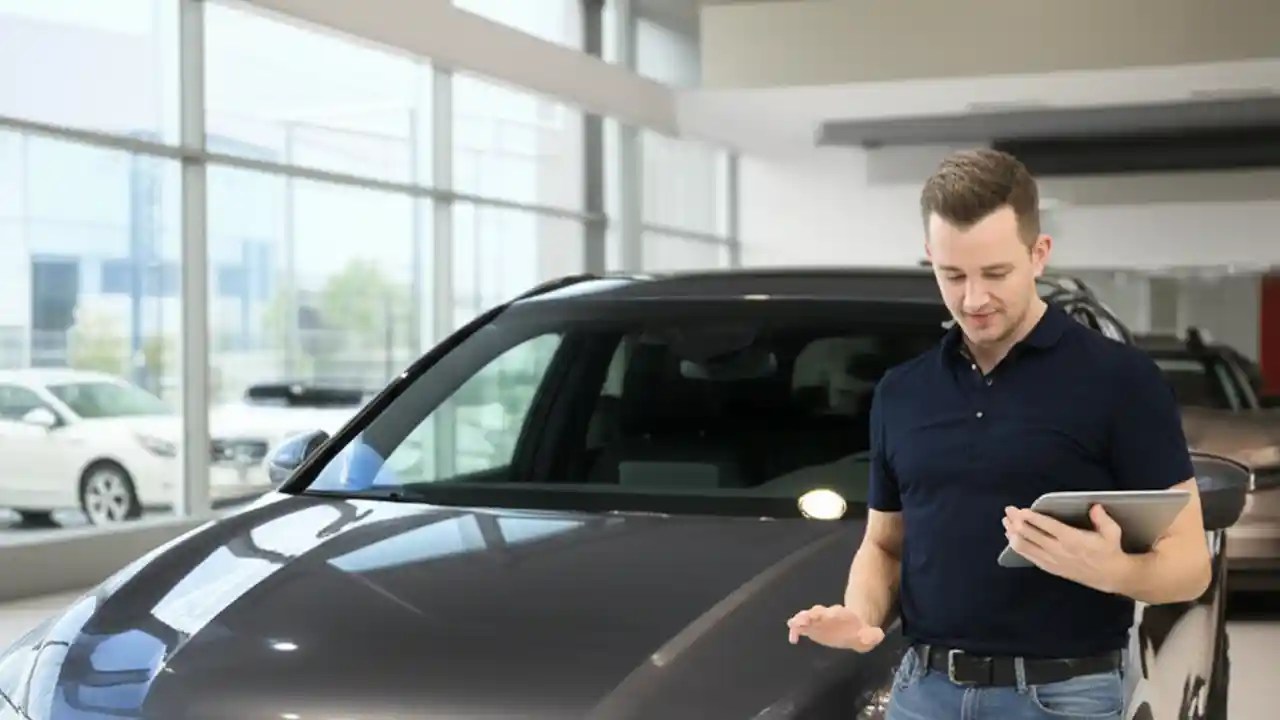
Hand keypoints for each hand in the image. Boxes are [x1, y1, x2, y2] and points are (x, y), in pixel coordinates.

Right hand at [786, 604, 884, 651]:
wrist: (849, 628)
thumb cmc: (858, 632)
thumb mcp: (869, 635)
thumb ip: (872, 635)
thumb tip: (877, 635)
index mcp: (842, 616)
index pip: (838, 613)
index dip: (835, 613)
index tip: (831, 613)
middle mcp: (827, 616)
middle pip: (819, 613)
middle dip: (813, 615)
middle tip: (806, 617)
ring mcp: (817, 621)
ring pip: (807, 618)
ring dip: (801, 620)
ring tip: (795, 624)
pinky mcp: (810, 629)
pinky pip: (800, 628)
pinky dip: (795, 631)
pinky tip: (793, 638)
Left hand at [1003, 504, 1132, 594]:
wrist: (1110, 575)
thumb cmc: (1109, 550)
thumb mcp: (1112, 532)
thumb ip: (1102, 519)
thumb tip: (1095, 507)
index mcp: (1073, 539)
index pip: (1048, 527)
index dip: (1033, 518)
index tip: (1021, 510)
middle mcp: (1059, 550)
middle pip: (1031, 535)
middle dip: (1017, 521)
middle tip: (1008, 511)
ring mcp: (1052, 560)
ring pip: (1026, 547)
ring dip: (1013, 534)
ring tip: (1005, 522)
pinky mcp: (1050, 568)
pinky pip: (1029, 557)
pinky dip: (1018, 547)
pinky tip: (1011, 538)